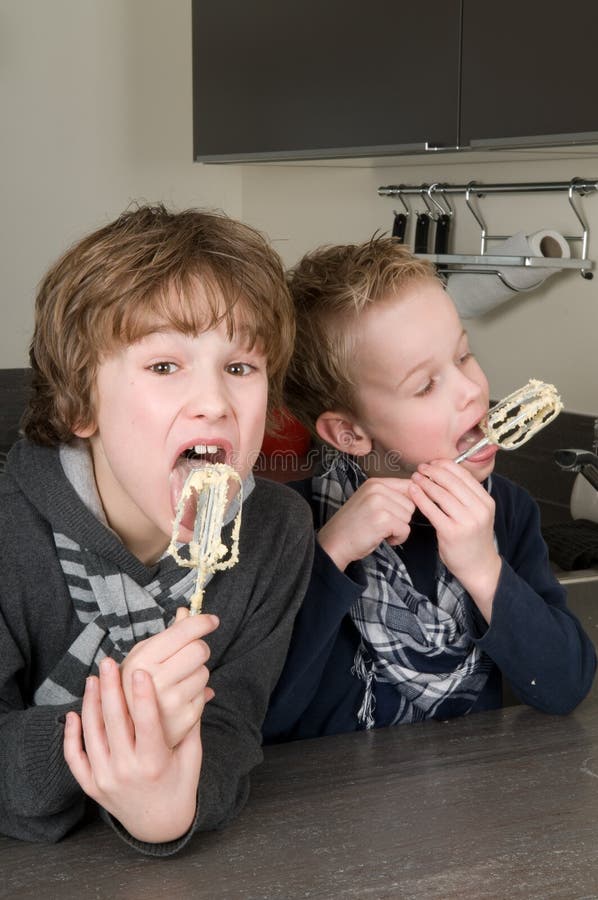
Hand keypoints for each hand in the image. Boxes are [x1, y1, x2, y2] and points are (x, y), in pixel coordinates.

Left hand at [64, 657, 202, 842]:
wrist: (159, 825)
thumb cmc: (180, 784)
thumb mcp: (192, 756)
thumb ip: (192, 723)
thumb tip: (203, 688)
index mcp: (154, 763)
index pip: (147, 722)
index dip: (142, 694)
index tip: (138, 669)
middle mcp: (126, 771)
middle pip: (114, 722)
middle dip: (110, 688)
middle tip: (108, 662)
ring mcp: (105, 780)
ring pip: (93, 734)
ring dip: (91, 703)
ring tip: (93, 678)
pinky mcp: (91, 786)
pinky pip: (76, 758)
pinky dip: (72, 735)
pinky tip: (74, 713)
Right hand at [120, 609, 217, 748]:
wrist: (129, 732)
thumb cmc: (135, 686)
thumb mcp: (142, 656)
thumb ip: (167, 635)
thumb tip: (187, 612)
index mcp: (142, 661)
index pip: (183, 633)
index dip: (202, 622)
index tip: (212, 620)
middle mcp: (156, 681)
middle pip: (199, 649)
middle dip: (199, 648)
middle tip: (189, 654)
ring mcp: (172, 702)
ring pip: (205, 671)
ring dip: (197, 671)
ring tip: (177, 680)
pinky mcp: (186, 719)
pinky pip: (205, 692)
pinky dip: (196, 691)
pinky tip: (179, 697)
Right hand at [317, 477, 414, 570]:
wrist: (335, 542)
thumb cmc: (353, 525)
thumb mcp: (370, 501)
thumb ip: (390, 495)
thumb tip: (418, 491)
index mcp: (375, 482)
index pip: (408, 485)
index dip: (408, 502)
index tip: (396, 513)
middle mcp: (377, 489)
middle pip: (411, 503)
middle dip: (401, 518)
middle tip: (383, 524)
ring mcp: (379, 503)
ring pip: (409, 517)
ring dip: (399, 529)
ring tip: (380, 531)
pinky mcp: (382, 520)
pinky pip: (405, 529)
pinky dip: (398, 538)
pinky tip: (382, 538)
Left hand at [408, 460, 500, 620]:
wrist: (479, 567)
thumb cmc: (474, 538)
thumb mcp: (478, 514)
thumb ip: (466, 496)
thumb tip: (445, 473)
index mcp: (486, 502)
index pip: (464, 475)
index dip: (445, 465)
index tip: (433, 462)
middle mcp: (479, 510)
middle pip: (451, 482)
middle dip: (433, 471)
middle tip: (420, 468)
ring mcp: (466, 521)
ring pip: (441, 494)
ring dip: (425, 483)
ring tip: (415, 477)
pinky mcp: (451, 532)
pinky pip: (432, 510)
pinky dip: (420, 498)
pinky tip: (412, 492)